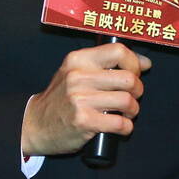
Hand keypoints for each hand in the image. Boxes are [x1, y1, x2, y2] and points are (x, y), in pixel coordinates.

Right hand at [21, 43, 151, 156]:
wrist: (33, 125)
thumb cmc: (61, 98)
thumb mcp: (77, 72)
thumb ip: (107, 64)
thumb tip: (145, 63)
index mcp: (78, 59)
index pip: (119, 51)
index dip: (134, 63)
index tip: (135, 74)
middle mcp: (78, 76)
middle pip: (129, 78)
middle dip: (138, 90)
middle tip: (132, 97)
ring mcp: (80, 99)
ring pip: (127, 101)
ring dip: (133, 110)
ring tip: (126, 113)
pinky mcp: (83, 121)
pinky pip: (120, 123)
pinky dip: (126, 127)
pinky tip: (121, 127)